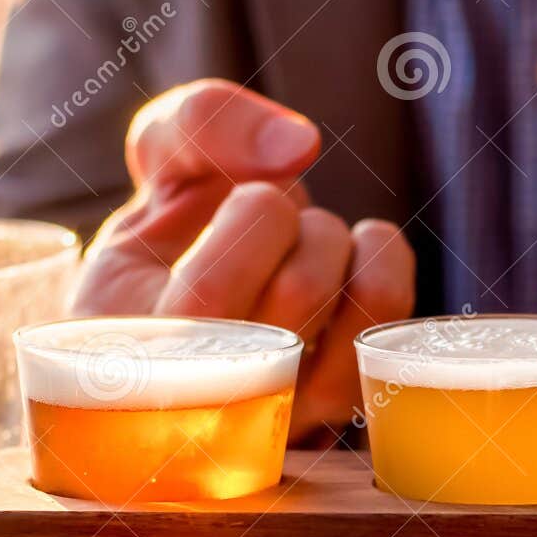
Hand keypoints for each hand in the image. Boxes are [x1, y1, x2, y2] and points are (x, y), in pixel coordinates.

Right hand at [74, 79, 414, 442]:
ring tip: (297, 249)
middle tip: (264, 228)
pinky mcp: (340, 408)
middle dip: (296, 220)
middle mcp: (215, 403)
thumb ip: (203, 123)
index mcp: (138, 351)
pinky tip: (345, 264)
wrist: (200, 309)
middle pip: (303, 288)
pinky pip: (398, 323)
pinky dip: (383, 261)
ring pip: (366, 304)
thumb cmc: (169, 237)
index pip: (216, 289)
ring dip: (340, 243)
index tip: (226, 207)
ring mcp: (286, 413)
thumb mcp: (158, 162)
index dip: (249, 211)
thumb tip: (299, 146)